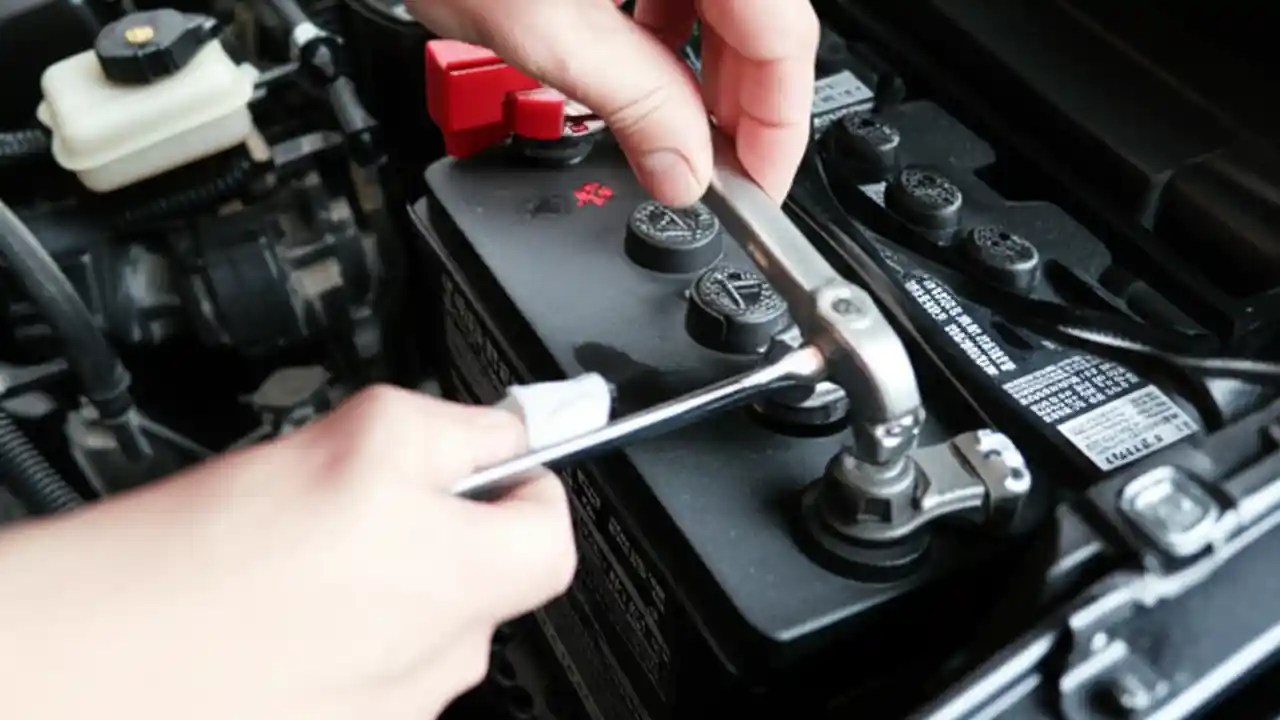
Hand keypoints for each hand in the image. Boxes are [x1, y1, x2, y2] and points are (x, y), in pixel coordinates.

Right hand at [0, 387, 575, 719]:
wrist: (90, 660)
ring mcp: (392, 711)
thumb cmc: (202, 556)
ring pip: (426, 628)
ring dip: (392, 587)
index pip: (552, 540)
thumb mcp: (362, 434)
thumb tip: (504, 432)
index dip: (529, 489)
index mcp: (460, 582)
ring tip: (304, 563)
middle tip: (374, 502)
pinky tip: (282, 614)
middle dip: (448, 533)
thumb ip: (458, 430)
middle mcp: (440, 662)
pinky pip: (376, 672)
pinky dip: (347, 636)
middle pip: (487, 583)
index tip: (498, 469)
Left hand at [410, 0, 819, 204]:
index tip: (757, 190)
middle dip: (739, 106)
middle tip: (711, 177)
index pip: (785, 38)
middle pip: (762, 20)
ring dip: (706, 69)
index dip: (779, 128)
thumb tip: (683, 170)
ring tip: (672, 130)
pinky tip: (642, 62)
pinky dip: (671, 26)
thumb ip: (631, 100)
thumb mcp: (541, 26)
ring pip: (726, 3)